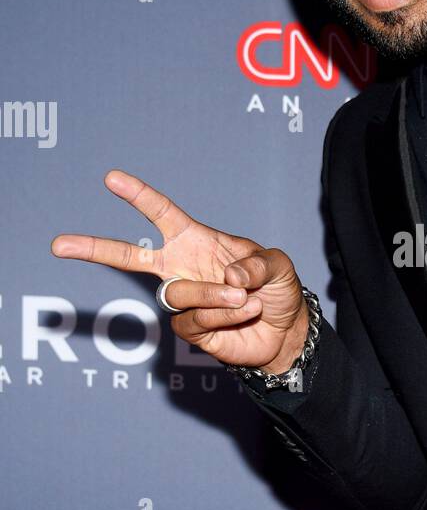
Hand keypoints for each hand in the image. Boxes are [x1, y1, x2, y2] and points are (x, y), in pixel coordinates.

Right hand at [51, 169, 308, 372]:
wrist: (285, 331)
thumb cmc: (277, 289)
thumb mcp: (277, 265)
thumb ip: (257, 264)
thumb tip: (231, 278)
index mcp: (195, 240)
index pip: (161, 214)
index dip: (138, 196)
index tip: (111, 178)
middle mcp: (181, 268)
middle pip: (128, 257)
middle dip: (94, 249)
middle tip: (59, 244)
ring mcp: (183, 300)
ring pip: (178, 293)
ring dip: (213, 294)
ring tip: (244, 299)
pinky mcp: (189, 329)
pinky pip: (194, 320)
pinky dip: (223, 315)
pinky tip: (242, 314)